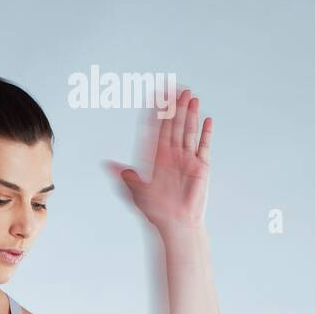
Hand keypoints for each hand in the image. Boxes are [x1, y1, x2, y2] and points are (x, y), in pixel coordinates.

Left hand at [105, 88, 212, 233]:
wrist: (176, 225)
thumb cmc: (155, 212)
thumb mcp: (136, 193)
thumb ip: (125, 177)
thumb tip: (108, 165)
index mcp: (154, 159)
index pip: (154, 131)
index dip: (154, 114)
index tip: (154, 97)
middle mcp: (170, 156)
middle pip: (172, 126)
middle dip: (174, 108)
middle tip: (175, 89)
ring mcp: (186, 159)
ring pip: (187, 131)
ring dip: (189, 115)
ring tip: (191, 97)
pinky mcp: (201, 166)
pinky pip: (204, 146)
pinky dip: (206, 133)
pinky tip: (206, 120)